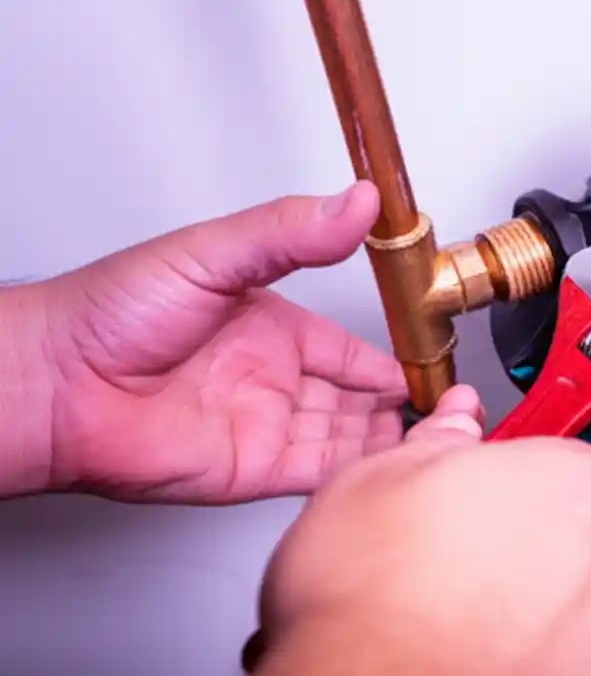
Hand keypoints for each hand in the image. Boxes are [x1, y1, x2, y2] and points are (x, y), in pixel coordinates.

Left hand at [25, 181, 406, 501]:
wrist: (56, 385)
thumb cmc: (112, 313)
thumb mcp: (213, 255)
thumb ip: (289, 233)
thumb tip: (357, 202)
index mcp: (273, 327)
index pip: (351, 349)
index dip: (392, 358)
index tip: (429, 361)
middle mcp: (273, 379)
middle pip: (358, 398)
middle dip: (403, 404)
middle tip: (449, 406)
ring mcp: (266, 427)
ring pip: (348, 438)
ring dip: (391, 439)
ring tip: (438, 434)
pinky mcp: (254, 471)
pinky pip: (321, 473)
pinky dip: (360, 470)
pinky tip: (393, 462)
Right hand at [241, 392, 590, 675]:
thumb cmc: (375, 608)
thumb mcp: (375, 479)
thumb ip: (438, 441)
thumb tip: (453, 426)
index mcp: (573, 479)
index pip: (548, 460)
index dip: (495, 483)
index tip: (462, 501)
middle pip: (571, 532)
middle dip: (519, 544)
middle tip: (449, 564)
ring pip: (577, 602)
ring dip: (532, 607)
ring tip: (457, 624)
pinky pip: (577, 664)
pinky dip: (539, 664)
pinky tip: (482, 666)